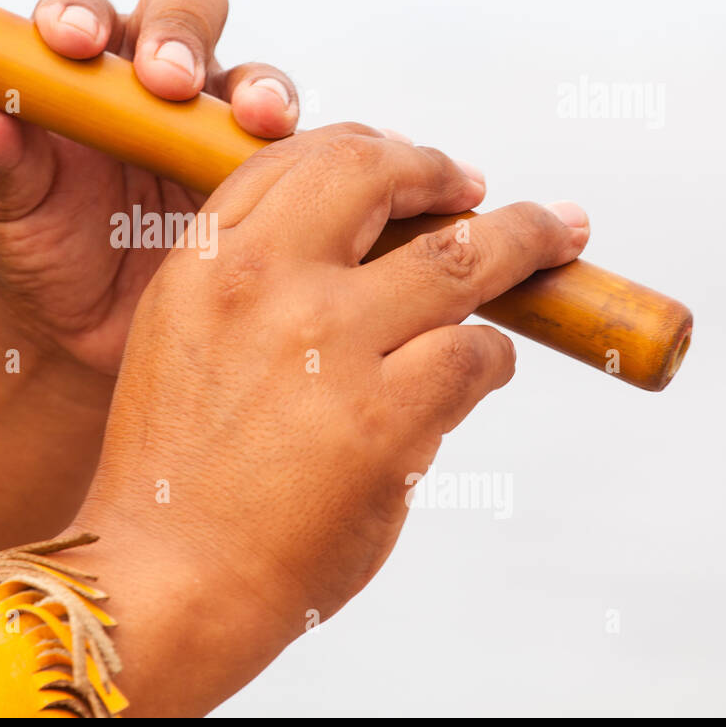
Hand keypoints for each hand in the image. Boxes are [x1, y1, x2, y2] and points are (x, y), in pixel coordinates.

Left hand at [0, 0, 299, 376]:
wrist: (88, 331)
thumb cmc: (42, 247)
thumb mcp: (10, 204)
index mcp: (87, 72)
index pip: (91, 14)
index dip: (82, 13)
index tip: (69, 42)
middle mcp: (158, 84)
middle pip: (187, 10)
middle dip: (181, 33)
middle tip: (170, 80)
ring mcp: (216, 128)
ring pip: (254, 78)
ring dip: (260, 88)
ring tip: (258, 120)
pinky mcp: (267, 178)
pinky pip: (301, 153)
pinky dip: (318, 153)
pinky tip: (332, 167)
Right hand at [65, 124, 590, 714]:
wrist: (169, 578)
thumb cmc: (178, 470)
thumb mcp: (181, 341)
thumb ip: (253, 282)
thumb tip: (366, 247)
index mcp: (205, 263)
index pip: (295, 159)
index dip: (367, 148)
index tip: (408, 164)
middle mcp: (262, 285)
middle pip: (376, 175)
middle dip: (440, 168)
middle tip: (476, 184)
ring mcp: (328, 345)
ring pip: (461, 255)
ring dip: (523, 240)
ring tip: (556, 235)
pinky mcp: (386, 418)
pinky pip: (475, 352)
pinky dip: (495, 356)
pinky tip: (485, 368)